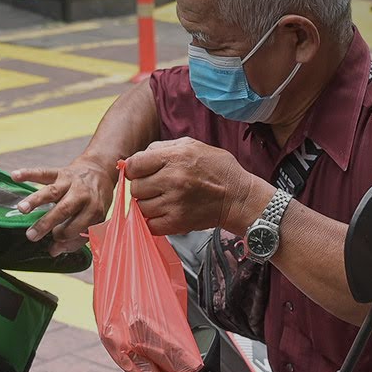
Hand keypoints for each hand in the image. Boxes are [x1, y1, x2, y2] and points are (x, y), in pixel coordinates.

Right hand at [13, 159, 116, 256]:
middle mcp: (82, 195)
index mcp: (94, 210)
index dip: (64, 236)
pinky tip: (15, 175)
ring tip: (21, 209)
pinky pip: (43, 172)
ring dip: (35, 200)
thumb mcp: (95, 220)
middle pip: (63, 210)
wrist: (100, 171)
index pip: (75, 228)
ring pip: (51, 191)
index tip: (54, 240)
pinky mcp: (59, 172)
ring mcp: (70, 182)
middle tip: (31, 236)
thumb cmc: (95, 201)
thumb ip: (76, 238)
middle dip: (46, 224)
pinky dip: (28, 173)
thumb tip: (54, 251)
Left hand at [126, 138, 263, 235]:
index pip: (135, 165)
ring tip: (164, 200)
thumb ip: (161, 148)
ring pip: (141, 207)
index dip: (135, 169)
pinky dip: (154, 221)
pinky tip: (166, 213)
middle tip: (157, 188)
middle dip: (143, 187)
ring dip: (149, 205)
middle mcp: (173, 179)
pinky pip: (150, 225)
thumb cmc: (216, 169)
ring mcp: (174, 202)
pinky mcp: (177, 222)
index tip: (142, 173)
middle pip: (136, 188)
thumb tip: (134, 160)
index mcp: (175, 157)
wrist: (238, 197)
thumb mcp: (191, 145)